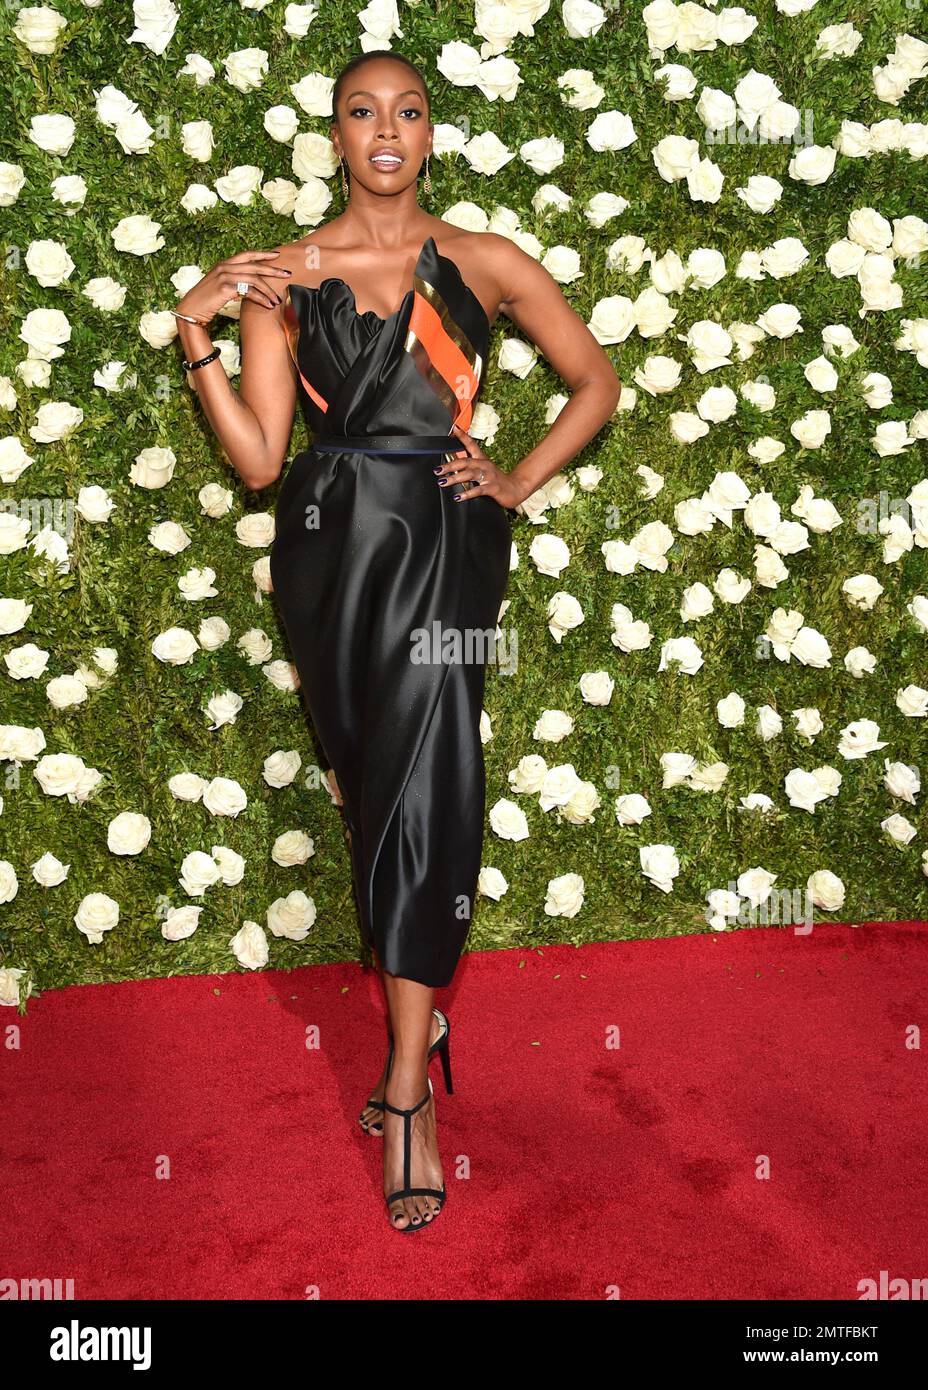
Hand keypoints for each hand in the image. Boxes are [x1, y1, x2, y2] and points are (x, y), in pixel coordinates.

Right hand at [175, 248, 292, 324]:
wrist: (191, 310)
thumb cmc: (207, 301)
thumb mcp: (221, 286)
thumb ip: (234, 281)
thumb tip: (250, 285)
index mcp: (224, 264)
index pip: (247, 254)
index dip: (263, 254)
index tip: (277, 255)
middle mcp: (224, 267)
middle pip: (254, 265)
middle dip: (273, 269)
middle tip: (287, 274)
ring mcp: (224, 276)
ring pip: (253, 279)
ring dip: (268, 290)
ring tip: (277, 299)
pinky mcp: (224, 288)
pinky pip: (248, 291)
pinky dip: (261, 298)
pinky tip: (268, 305)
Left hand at [435, 423, 528, 508]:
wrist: (516, 489)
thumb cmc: (497, 481)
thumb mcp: (484, 471)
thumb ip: (470, 468)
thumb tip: (454, 468)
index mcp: (482, 460)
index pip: (472, 445)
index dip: (463, 436)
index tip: (454, 428)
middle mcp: (485, 465)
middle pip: (466, 462)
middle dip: (450, 465)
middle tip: (437, 470)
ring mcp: (489, 476)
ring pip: (470, 474)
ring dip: (455, 478)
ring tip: (443, 482)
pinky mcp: (493, 488)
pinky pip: (478, 490)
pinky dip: (467, 493)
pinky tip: (458, 496)